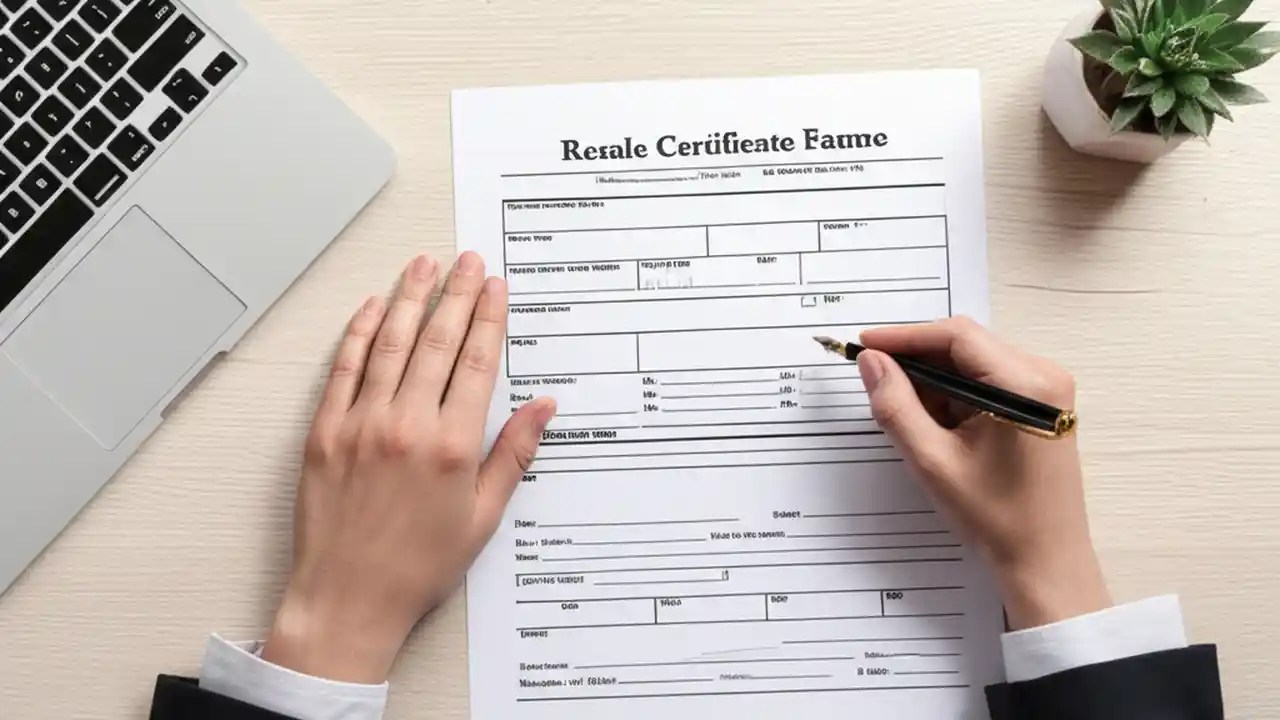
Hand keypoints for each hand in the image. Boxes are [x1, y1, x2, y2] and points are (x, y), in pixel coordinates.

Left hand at [262, 253, 555, 683]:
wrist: (347, 601)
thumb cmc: (418, 567)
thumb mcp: (483, 517)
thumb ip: (512, 455)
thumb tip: (543, 408)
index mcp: (451, 446)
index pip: (477, 363)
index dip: (489, 318)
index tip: (496, 288)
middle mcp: (406, 426)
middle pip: (437, 342)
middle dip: (456, 294)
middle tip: (468, 261)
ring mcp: (360, 425)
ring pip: (388, 344)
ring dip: (408, 299)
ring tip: (423, 266)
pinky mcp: (324, 433)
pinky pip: (343, 369)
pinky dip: (357, 334)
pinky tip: (370, 308)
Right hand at [858, 317, 1109, 630]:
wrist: (1046, 561)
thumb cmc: (995, 517)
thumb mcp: (933, 461)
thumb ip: (896, 406)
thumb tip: (871, 362)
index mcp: (1025, 383)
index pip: (956, 336)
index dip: (905, 336)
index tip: (864, 345)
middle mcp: (1043, 376)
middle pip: (966, 345)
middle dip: (917, 359)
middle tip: (875, 380)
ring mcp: (1046, 391)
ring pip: (974, 363)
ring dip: (935, 380)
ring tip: (904, 411)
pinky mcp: (1041, 407)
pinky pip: (988, 382)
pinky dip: (954, 395)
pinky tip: (933, 422)